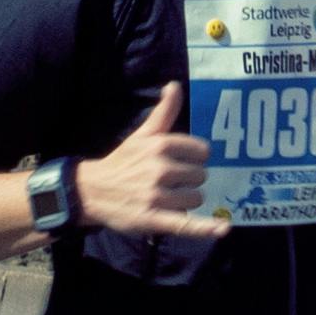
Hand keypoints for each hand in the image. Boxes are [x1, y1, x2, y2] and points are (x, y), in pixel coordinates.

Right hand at [72, 80, 225, 241]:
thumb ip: (163, 111)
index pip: (203, 152)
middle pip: (201, 176)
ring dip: (186, 201)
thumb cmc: (123, 161)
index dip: (194, 158)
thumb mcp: (142, 134)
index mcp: (161, 146)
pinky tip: (222, 228)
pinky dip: (205, 228)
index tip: (180, 162)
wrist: (93, 191)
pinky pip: (187, 224)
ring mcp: (157, 196)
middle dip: (188, 180)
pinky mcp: (154, 220)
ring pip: (196, 198)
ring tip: (166, 198)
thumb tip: (175, 85)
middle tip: (168, 181)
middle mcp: (160, 169)